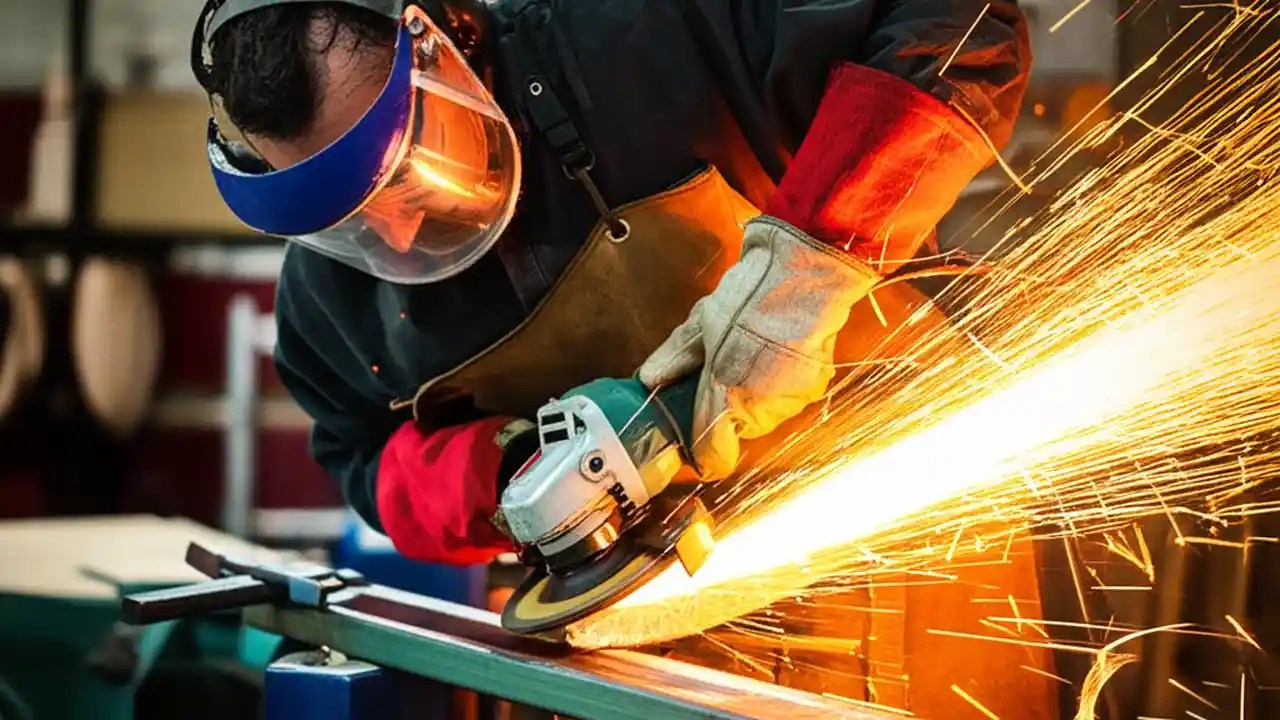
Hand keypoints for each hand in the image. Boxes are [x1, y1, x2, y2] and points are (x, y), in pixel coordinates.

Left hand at [638, 217, 879, 478]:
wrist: (804, 276)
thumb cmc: (751, 296)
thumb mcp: (702, 322)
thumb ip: (675, 357)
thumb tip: (650, 378)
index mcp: (726, 394)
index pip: (712, 454)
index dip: (700, 452)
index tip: (692, 442)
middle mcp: (759, 407)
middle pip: (736, 430)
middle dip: (726, 410)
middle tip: (720, 374)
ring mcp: (789, 400)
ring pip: (762, 416)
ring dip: (753, 398)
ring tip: (749, 356)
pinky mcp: (812, 389)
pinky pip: (786, 400)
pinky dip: (778, 386)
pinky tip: (774, 355)